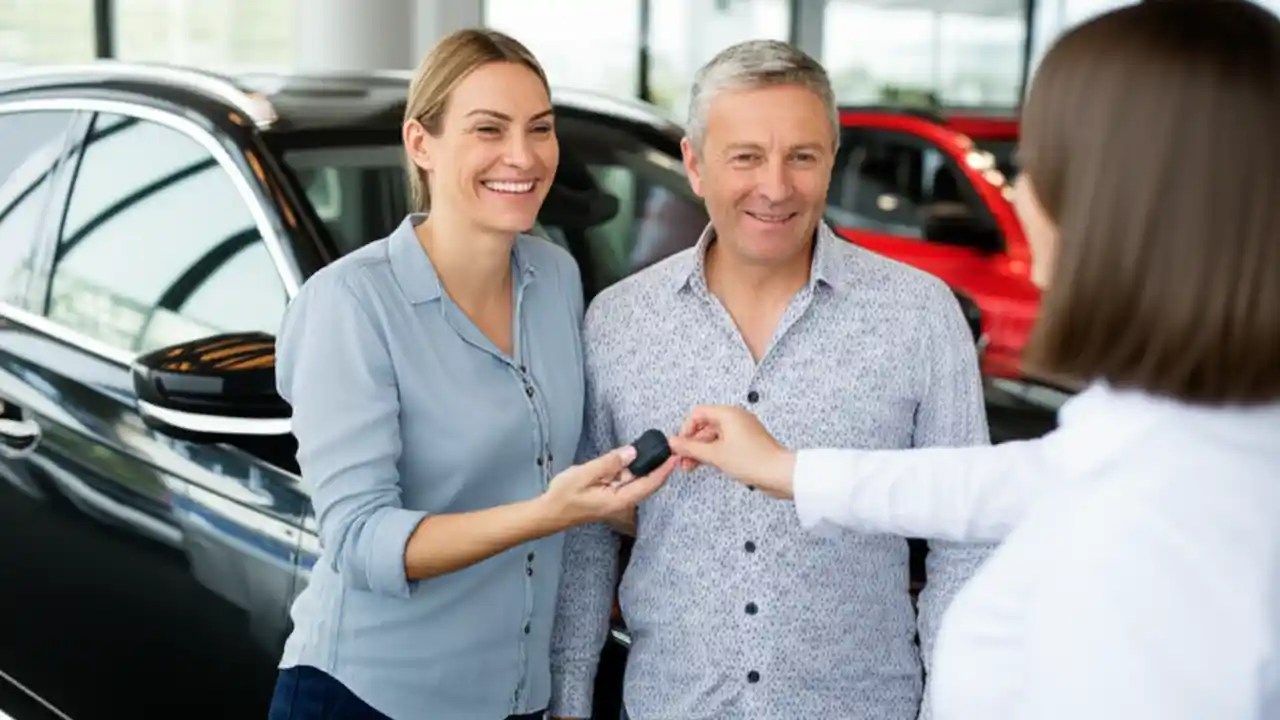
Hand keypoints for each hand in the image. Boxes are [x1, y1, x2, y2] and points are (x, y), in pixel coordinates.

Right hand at [542, 445, 674, 529]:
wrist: (550, 512)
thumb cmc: (563, 496)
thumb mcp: (584, 475)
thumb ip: (609, 463)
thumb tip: (632, 452)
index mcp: (619, 501)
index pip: (648, 484)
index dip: (663, 471)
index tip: (674, 456)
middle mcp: (622, 502)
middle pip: (647, 483)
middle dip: (659, 466)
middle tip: (669, 446)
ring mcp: (617, 499)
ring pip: (637, 480)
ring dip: (647, 466)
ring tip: (657, 448)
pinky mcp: (611, 494)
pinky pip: (627, 480)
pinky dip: (634, 468)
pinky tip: (635, 457)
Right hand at [668, 405, 796, 498]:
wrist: (779, 474)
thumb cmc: (754, 461)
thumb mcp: (715, 455)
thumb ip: (691, 447)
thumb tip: (674, 442)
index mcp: (728, 413)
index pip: (698, 413)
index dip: (685, 429)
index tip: (680, 445)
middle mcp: (736, 419)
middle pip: (705, 425)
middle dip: (692, 443)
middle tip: (682, 459)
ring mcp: (742, 431)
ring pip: (714, 437)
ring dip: (701, 450)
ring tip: (690, 466)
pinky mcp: (747, 444)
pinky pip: (724, 444)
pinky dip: (713, 453)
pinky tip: (706, 464)